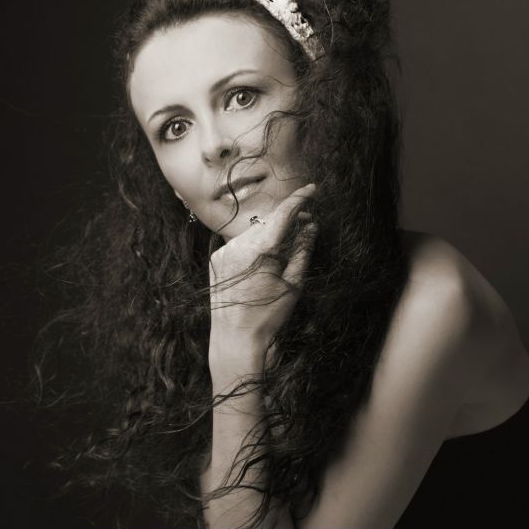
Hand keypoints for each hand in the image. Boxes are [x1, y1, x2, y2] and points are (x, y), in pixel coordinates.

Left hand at [208, 183, 317, 374]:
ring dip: (270, 233)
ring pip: (254, 231)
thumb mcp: (293, 283)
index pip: (282, 215)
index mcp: (258, 250)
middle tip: (306, 224)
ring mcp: (223, 252)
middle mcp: (237, 246)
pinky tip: (264, 259)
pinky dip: (255, 244)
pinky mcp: (216, 260)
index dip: (299, 200)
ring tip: (285, 247)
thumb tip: (312, 226)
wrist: (235, 339)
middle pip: (268, 222)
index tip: (312, 189)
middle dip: (287, 220)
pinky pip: (240, 243)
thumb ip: (302, 250)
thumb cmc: (267, 316)